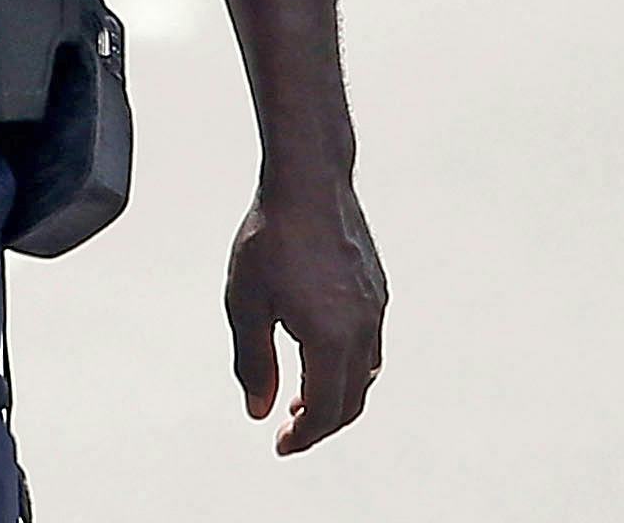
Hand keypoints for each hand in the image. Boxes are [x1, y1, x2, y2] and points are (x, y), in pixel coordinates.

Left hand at [225, 176, 386, 454]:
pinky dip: (349, 364)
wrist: (309, 179)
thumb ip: (253, 362)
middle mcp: (363, 326)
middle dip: (321, 424)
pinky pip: (371, 342)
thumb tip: (260, 410)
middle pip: (351, 400)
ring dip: (336, 394)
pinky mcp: (377, 286)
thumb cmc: (272, 236)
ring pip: (366, 373)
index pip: (325, 411)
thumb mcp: (246, 303)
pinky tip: (320, 349)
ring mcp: (375, 306)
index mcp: (331, 337)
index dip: (304, 437)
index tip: (281, 445)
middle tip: (290, 430)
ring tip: (302, 395)